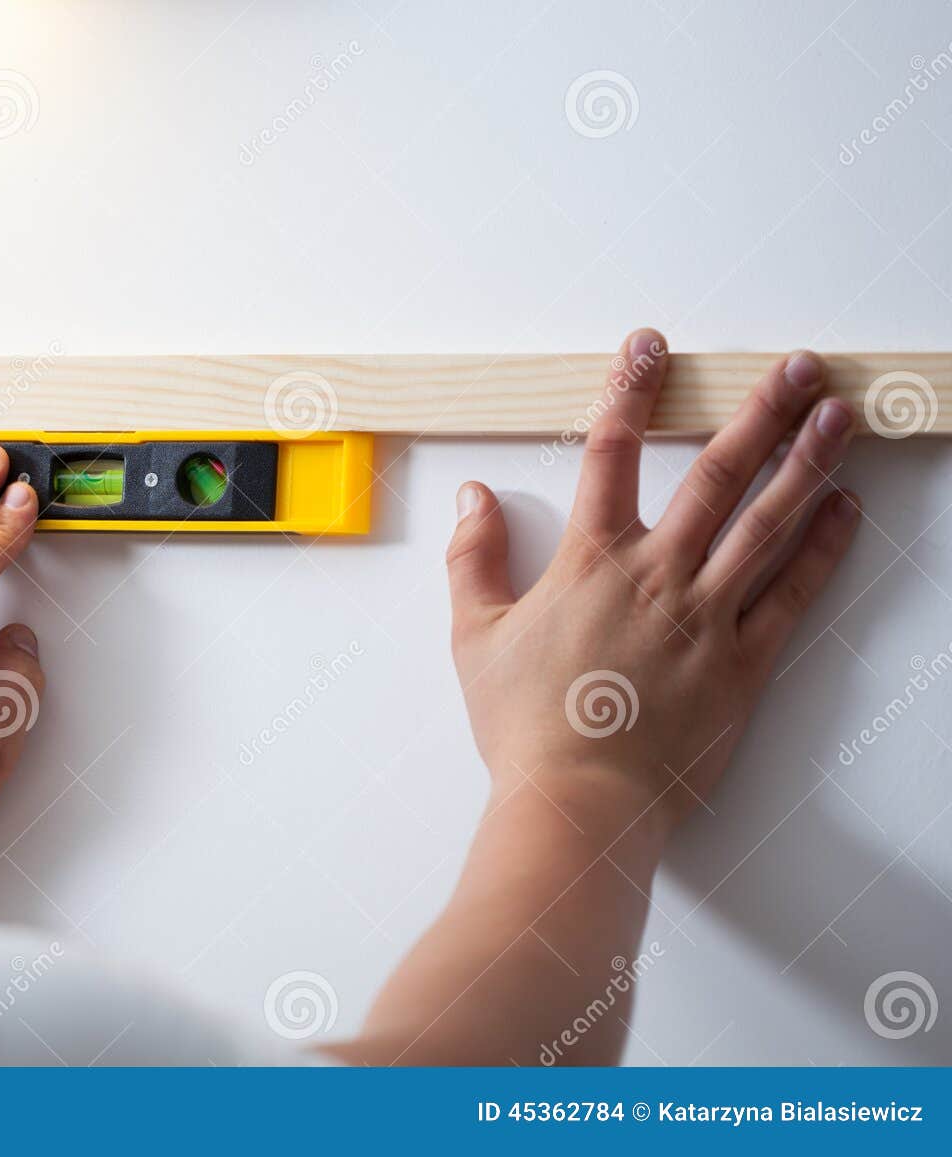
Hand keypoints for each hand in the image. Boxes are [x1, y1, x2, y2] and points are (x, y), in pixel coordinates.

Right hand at [447, 329, 860, 838]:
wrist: (579, 801)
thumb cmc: (524, 724)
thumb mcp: (475, 635)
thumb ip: (474, 559)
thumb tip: (472, 498)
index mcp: (590, 560)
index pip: (610, 451)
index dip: (629, 390)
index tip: (650, 346)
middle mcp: (657, 573)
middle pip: (717, 473)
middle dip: (761, 410)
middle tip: (798, 366)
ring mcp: (708, 616)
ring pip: (767, 522)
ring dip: (808, 462)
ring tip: (840, 415)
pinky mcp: (743, 664)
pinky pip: (792, 596)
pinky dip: (822, 549)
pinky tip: (844, 510)